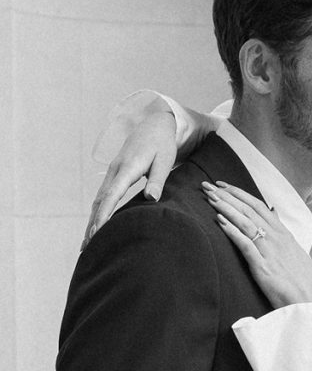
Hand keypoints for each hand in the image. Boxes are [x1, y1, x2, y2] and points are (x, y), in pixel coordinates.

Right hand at [81, 110, 177, 249]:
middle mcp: (115, 170)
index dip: (104, 214)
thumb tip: (152, 198)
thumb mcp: (165, 161)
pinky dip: (97, 212)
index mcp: (128, 168)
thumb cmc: (162, 145)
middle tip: (87, 246)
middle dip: (93, 223)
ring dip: (92, 220)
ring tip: (87, 242)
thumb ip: (157, 179)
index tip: (97, 231)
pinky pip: (102, 196)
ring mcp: (112, 172)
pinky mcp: (114, 175)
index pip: (112, 194)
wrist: (154, 125)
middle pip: (100, 201)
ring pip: (98, 200)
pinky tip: (94, 225)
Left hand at [203, 182, 311, 307]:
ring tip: (209, 198)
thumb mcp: (294, 250)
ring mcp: (270, 251)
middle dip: (226, 196)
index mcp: (283, 233)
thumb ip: (282, 232)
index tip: (223, 186)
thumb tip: (273, 214)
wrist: (310, 302)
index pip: (258, 206)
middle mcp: (276, 238)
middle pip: (248, 209)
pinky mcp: (263, 267)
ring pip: (245, 222)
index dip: (239, 194)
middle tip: (208, 186)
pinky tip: (219, 221)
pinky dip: (232, 231)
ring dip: (226, 208)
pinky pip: (245, 244)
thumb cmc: (302, 281)